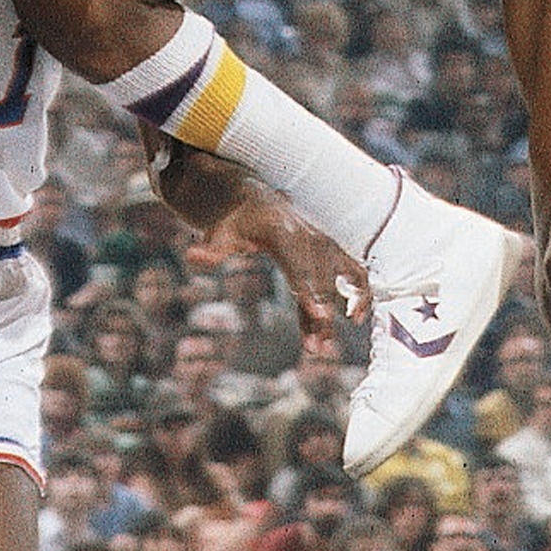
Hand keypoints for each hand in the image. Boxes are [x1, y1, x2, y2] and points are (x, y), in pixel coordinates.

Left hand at [186, 184, 370, 331]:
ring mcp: (324, 244)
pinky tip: (356, 318)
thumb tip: (191, 257)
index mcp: (283, 233)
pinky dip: (360, 293)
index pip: (298, 265)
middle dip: (321, 316)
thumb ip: (211, 250)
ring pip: (338, 282)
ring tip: (322, 348)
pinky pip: (353, 273)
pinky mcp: (332, 251)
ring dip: (336, 314)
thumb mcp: (220, 235)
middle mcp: (309, 237)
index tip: (320, 315)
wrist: (258, 201)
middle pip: (320, 281)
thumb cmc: (237, 222)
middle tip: (316, 350)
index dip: (310, 291)